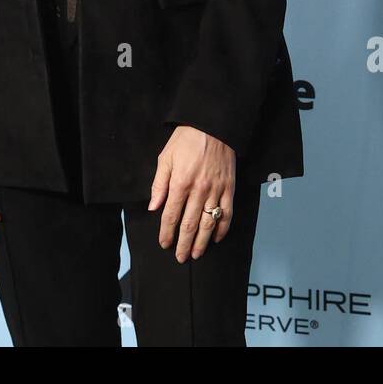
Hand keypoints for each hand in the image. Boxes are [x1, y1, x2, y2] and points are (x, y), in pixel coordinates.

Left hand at [148, 125, 234, 261]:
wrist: (213, 125)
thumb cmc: (186, 139)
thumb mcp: (165, 157)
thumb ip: (159, 184)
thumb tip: (153, 207)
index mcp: (180, 182)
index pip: (171, 215)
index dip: (167, 232)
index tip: (164, 244)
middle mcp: (199, 190)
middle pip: (189, 224)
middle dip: (183, 243)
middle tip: (180, 258)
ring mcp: (216, 190)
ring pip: (209, 223)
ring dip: (202, 241)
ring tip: (196, 254)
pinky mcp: (229, 188)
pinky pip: (227, 213)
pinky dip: (223, 228)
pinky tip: (217, 238)